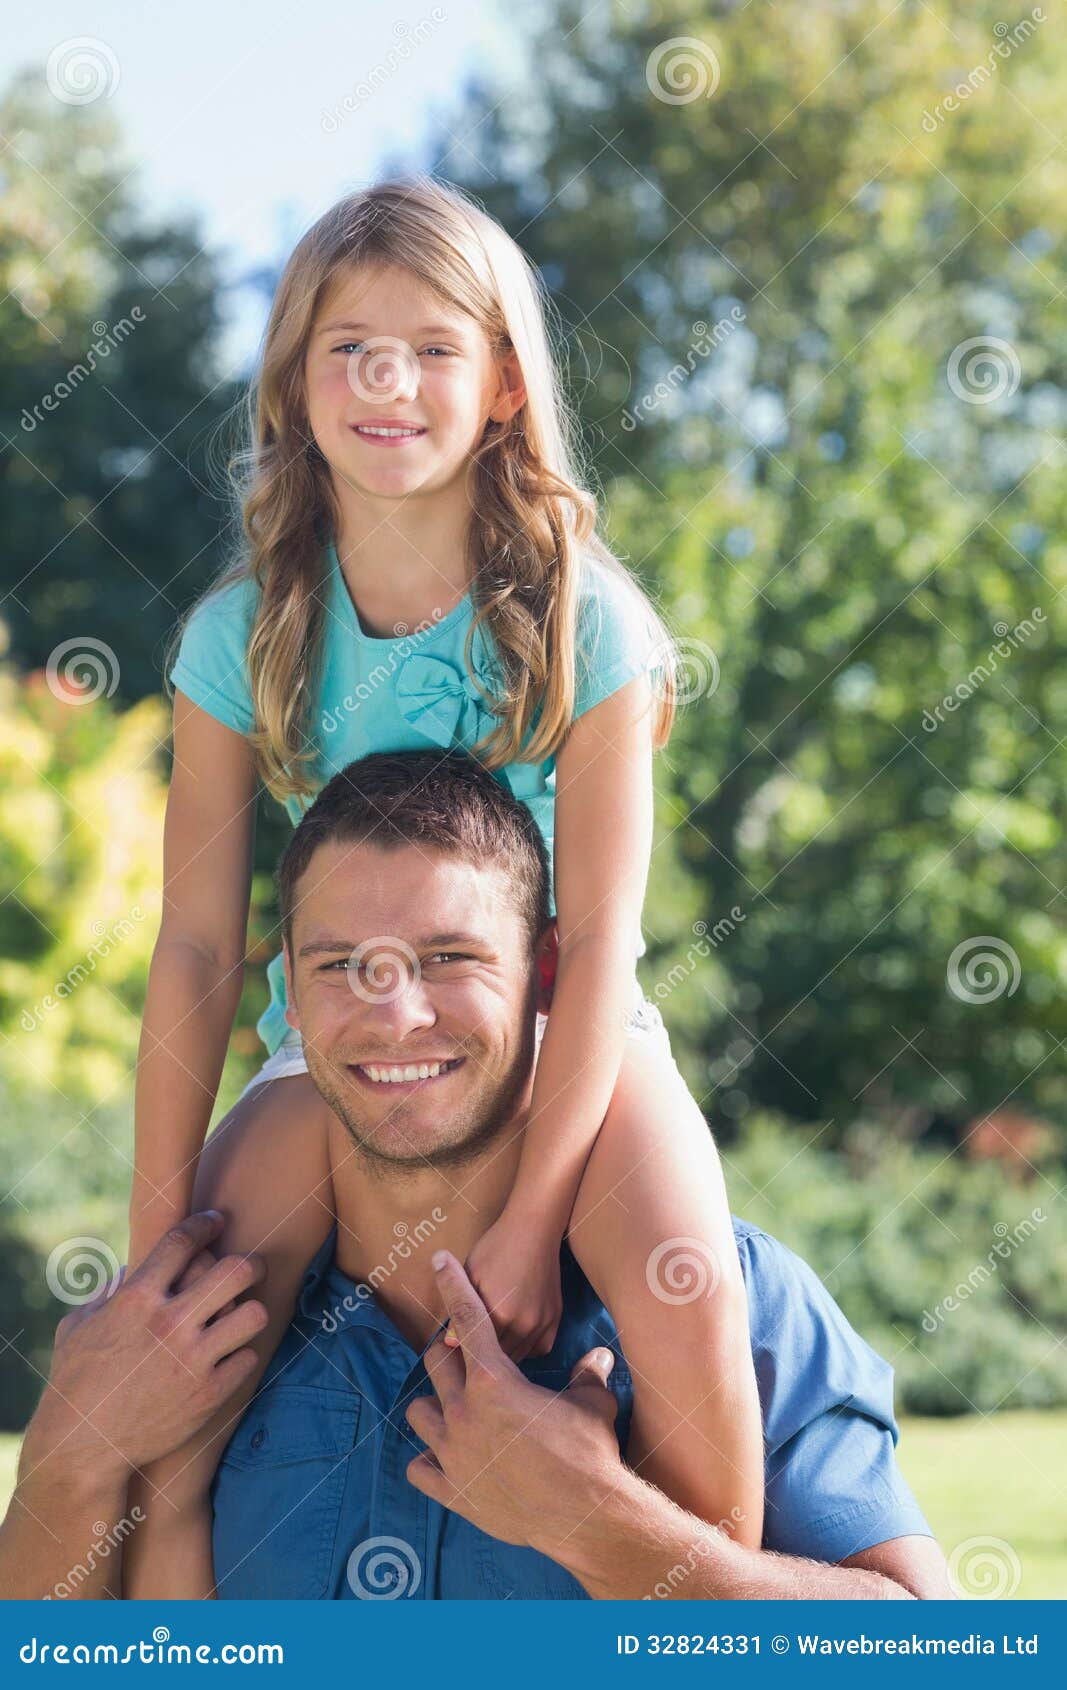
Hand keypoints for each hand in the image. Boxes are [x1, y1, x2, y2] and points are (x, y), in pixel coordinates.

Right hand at [26, 1212, 267, 1482]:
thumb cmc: (76, 1382)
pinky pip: (248, 1358)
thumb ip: (106, 1292)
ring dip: (251, 1312)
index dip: (205, 1224)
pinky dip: (241, 1355)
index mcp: (136, 1299)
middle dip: (250, 1263)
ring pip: (254, 1314)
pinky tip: (229, 1357)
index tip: (217, 1221)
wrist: (83, 1447)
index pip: (183, 1241)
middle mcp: (169, 1324)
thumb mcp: (78, 1327)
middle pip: (236, 1270)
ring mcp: (192, 1360)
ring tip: (242, 1316)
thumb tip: (128, 1269)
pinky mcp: (208, 1395)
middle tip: (251, 1268)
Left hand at [405, 1250, 622, 1552]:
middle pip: (436, 1363)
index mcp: (495, 1380)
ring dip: (435, 1406)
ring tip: (455, 1411)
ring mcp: (454, 1453)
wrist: (585, 1515)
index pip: (467, 1318)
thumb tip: (599, 1355)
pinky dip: (429, 1460)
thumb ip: (588, 1373)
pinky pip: (420, 1468)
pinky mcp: (453, 1491)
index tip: (439, 1260)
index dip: (453, 1284)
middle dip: (449, 1354)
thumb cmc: (591, 1452)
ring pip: (420, 1413)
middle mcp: (465, 1411)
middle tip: (464, 1361)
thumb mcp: (593, 1403)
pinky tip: (444, 1458)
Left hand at [455, 1210, 563, 1360]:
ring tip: (490, 1344)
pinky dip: (525, 1349)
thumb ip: (459, 1310)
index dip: (463, 1352)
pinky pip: (539, 1349)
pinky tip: (513, 1336)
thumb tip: (449, 1343)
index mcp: (498, 1315)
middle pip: (498, 1360)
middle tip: (471, 1344)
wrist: (533, 1229)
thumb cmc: (495, 1248)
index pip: (475, 1353)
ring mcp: (542, 1323)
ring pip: (519, 1358)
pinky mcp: (555, 1319)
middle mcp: (523, 1325)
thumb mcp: (469, 1274)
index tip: (456, 1345)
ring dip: (503, 1356)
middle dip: (483, 1357)